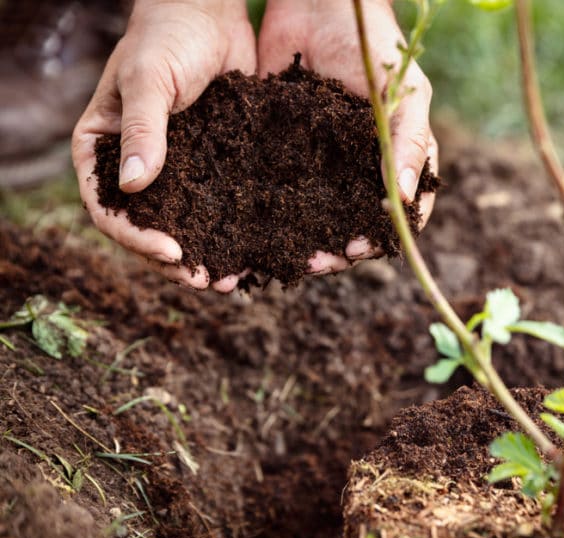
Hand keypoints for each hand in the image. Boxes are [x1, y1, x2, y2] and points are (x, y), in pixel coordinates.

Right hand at [72, 0, 255, 291]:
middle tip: (206, 282)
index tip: (172, 252)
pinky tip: (255, 248)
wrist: (209, 12)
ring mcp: (177, 168)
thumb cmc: (166, 36)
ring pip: (185, 222)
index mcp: (104, 149)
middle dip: (174, 260)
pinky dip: (232, 228)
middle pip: (147, 226)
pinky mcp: (212, 163)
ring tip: (232, 279)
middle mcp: (137, 166)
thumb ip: (142, 130)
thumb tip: (134, 187)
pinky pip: (218, 203)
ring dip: (206, 252)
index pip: (108, 208)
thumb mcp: (148, 80)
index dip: (136, 237)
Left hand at [258, 0, 437, 274]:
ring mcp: (321, 161)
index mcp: (395, 160)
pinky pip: (278, 187)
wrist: (320, 2)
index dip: (382, 238)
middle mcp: (358, 169)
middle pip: (352, 224)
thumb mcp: (406, 95)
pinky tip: (254, 229)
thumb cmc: (377, 47)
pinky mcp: (283, 149)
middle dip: (337, 250)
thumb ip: (411, 144)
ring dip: (304, 240)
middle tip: (316, 263)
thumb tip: (407, 199)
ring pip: (314, 213)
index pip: (397, 213)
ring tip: (287, 259)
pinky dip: (270, 212)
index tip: (359, 249)